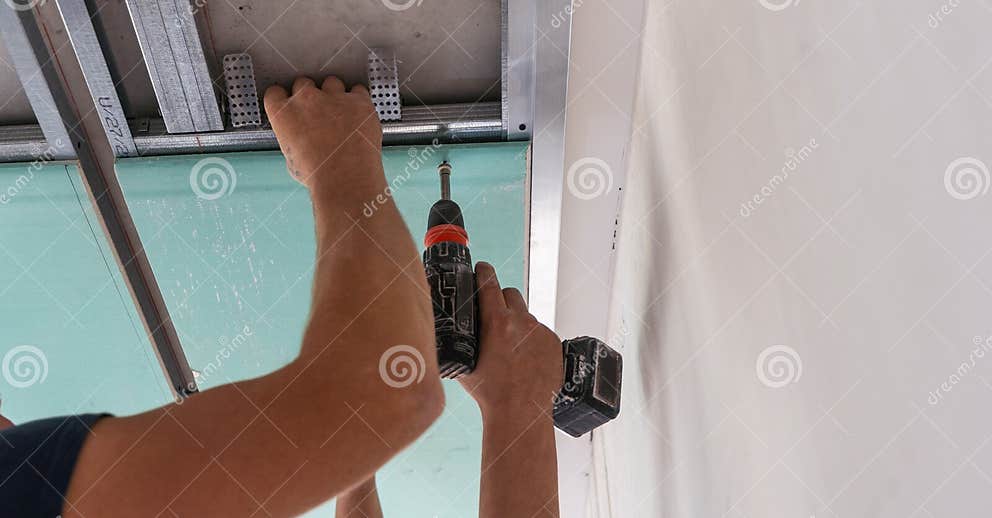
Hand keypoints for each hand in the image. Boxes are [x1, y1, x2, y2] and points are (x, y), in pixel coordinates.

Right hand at [263, 76, 382, 191]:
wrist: (347, 179)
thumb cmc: (320, 176)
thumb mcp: (292, 160)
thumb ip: (293, 140)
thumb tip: (301, 142)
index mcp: (283, 113)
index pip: (275, 92)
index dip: (284, 100)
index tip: (291, 106)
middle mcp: (306, 99)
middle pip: (304, 84)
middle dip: (310, 97)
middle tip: (319, 115)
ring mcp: (334, 97)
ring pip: (332, 83)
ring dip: (335, 95)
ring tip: (341, 115)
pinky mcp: (358, 101)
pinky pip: (358, 91)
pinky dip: (358, 100)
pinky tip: (358, 115)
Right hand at [459, 263, 563, 416]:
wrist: (521, 412)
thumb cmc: (490, 393)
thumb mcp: (464, 364)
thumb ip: (460, 343)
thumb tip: (445, 333)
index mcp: (496, 322)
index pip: (489, 283)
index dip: (483, 272)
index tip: (482, 267)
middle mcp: (521, 322)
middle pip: (510, 293)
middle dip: (501, 299)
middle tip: (493, 313)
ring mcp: (540, 332)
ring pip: (526, 315)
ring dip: (517, 323)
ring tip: (510, 348)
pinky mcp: (553, 343)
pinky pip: (540, 332)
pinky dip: (532, 339)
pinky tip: (524, 358)